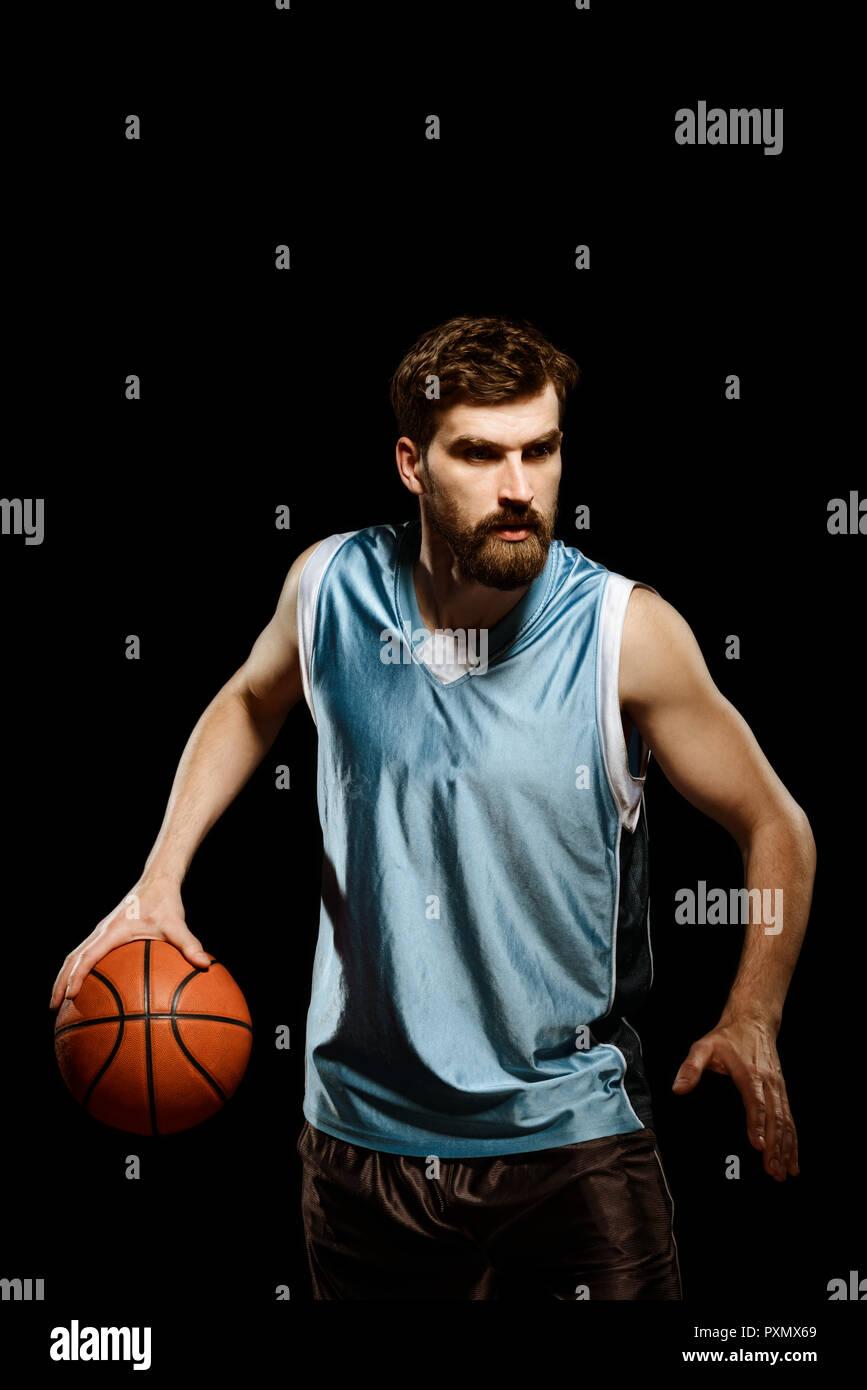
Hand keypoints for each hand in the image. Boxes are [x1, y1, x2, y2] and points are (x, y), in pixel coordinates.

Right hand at [49, 872, 210, 1009]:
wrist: (157, 882)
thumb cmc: (165, 903)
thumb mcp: (177, 924)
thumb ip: (189, 944)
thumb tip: (205, 965)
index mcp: (113, 931)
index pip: (88, 956)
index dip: (77, 976)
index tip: (69, 997)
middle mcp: (101, 932)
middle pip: (72, 959)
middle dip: (61, 983)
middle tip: (53, 1009)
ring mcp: (101, 933)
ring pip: (75, 957)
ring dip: (65, 978)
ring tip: (59, 1004)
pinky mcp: (106, 935)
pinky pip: (86, 955)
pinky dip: (79, 971)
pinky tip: (87, 990)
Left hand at [671, 1016, 798, 1181]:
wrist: (753, 1020)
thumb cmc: (727, 1037)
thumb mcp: (703, 1046)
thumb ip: (691, 1068)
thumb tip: (678, 1089)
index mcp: (749, 1073)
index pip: (755, 1102)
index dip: (756, 1124)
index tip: (757, 1146)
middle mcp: (768, 1082)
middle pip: (774, 1118)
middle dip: (774, 1147)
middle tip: (773, 1171)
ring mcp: (778, 1087)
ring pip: (785, 1122)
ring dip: (786, 1148)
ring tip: (784, 1172)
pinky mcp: (782, 1091)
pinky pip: (789, 1119)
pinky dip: (793, 1140)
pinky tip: (793, 1159)